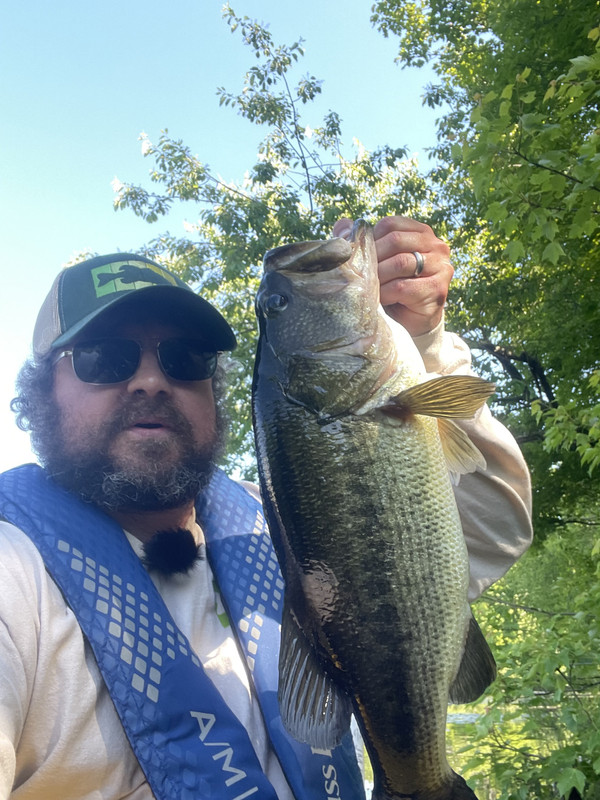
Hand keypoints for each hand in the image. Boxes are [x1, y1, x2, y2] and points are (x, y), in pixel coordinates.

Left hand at [332, 216, 453, 336]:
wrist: (413, 319)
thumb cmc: (394, 287)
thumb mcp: (379, 261)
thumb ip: (362, 242)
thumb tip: (343, 224)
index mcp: (421, 232)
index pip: (391, 224)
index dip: (371, 240)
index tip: (363, 257)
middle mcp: (436, 245)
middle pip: (396, 240)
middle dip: (374, 258)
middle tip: (363, 274)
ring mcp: (440, 267)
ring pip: (400, 263)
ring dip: (379, 277)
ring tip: (371, 287)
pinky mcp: (437, 289)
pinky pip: (402, 286)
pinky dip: (385, 293)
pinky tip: (381, 299)